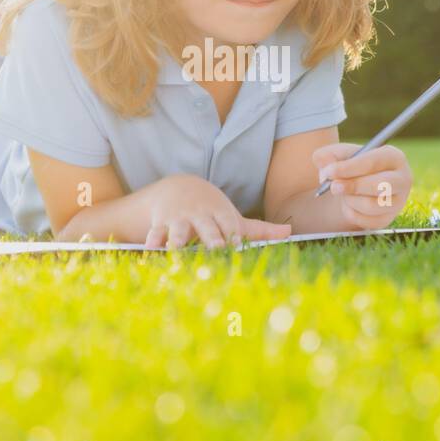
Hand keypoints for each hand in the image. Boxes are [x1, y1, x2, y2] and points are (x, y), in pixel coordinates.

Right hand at [143, 174, 292, 249]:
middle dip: (210, 237)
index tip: (237, 245)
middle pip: (206, 227)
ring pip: (177, 231)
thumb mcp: (232, 217)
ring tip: (174, 252)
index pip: (229, 224)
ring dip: (176, 241)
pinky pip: (155, 232)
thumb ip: (260, 229)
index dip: (232, 234)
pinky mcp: (160, 223)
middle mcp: (200, 215)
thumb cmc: (212, 210)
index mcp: (220, 214)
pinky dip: (151, 241)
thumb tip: (290, 232)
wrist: (178, 188)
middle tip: (215, 249)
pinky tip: (148, 250)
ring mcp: (179, 218)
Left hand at [311, 143, 412, 229]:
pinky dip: (351, 214)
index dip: (350, 168)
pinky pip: (367, 222)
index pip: (373, 162)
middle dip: (353, 186)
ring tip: (343, 193)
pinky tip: (348, 204)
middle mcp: (402, 179)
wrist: (354, 187)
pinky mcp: (388, 219)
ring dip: (351, 200)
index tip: (330, 172)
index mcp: (393, 157)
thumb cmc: (349, 166)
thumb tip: (325, 166)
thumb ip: (328, 155)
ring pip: (372, 206)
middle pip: (381, 186)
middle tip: (333, 187)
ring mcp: (398, 202)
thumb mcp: (338, 155)